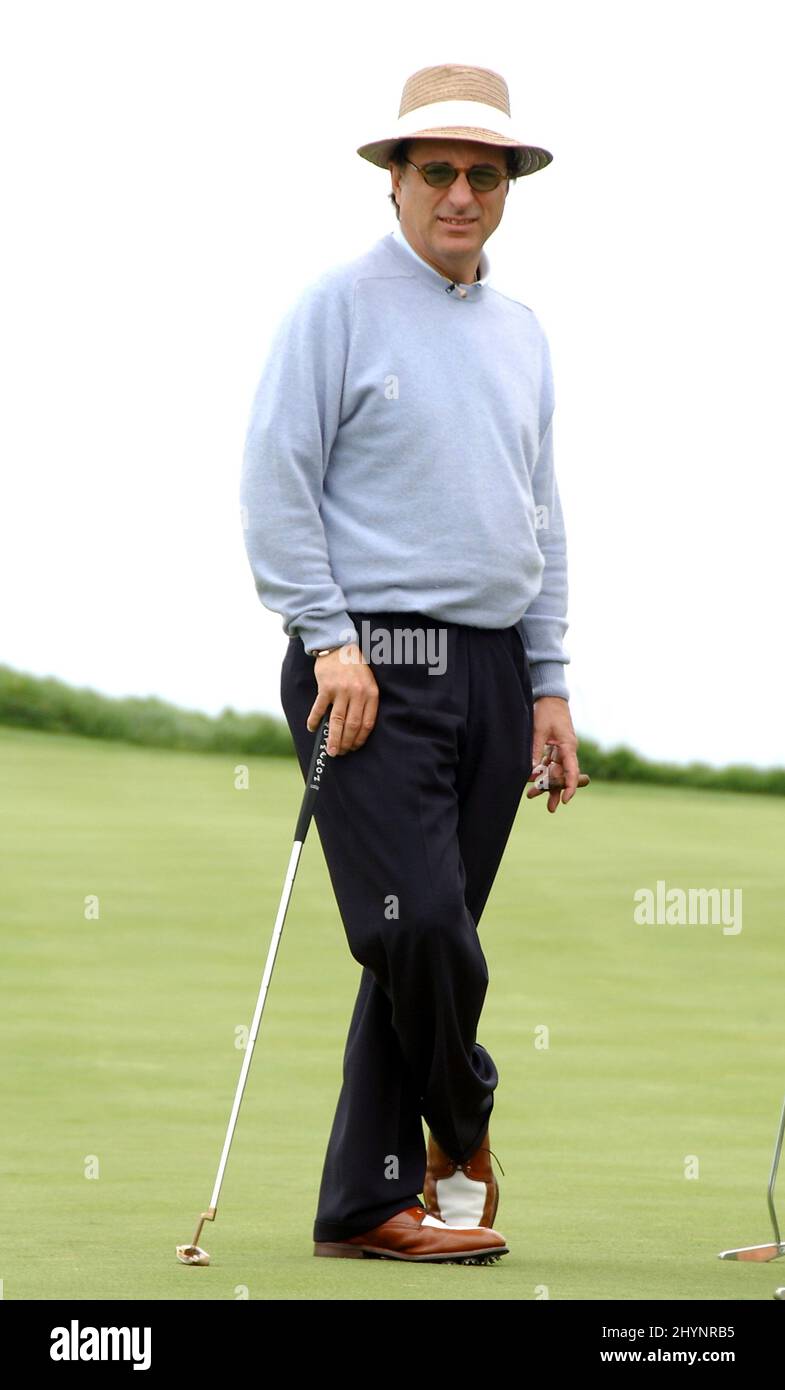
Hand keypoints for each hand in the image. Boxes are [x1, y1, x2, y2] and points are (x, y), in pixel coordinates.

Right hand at [306, 643, 378, 755]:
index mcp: (371, 693)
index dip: (360, 739)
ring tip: (331, 750)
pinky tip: (312, 728)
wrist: (339, 646)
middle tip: (341, 753)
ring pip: (337, 721)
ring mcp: (341, 690)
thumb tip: (356, 728)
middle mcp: (357, 693)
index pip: (367, 723)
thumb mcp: (368, 682)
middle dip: (346, 743)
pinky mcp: (326, 687)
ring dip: (333, 739)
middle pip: (351, 725)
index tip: (355, 747)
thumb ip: (365, 701)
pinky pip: (319, 709)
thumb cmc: (355, 667)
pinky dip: (315, 721)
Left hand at [527, 696, 582, 812]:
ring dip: (545, 783)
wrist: (550, 696)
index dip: (569, 787)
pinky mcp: (554, 747)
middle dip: (555, 791)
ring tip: (531, 796)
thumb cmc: (546, 711)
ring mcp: (561, 749)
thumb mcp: (538, 730)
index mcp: (568, 746)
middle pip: (563, 775)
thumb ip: (535, 751)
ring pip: (554, 771)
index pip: (572, 771)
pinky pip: (549, 764)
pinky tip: (532, 780)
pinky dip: (541, 772)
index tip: (565, 800)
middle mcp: (567, 750)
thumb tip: (531, 772)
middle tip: (550, 808)